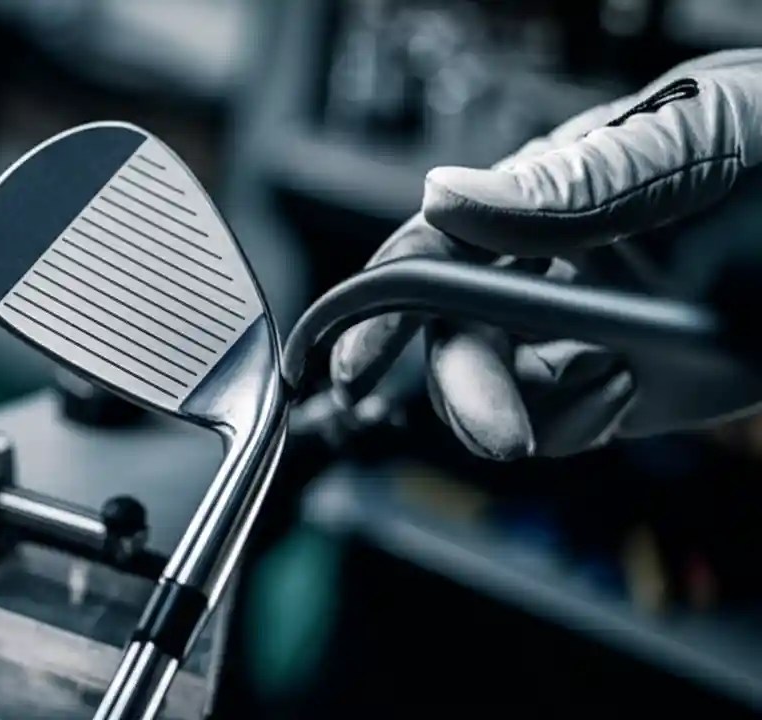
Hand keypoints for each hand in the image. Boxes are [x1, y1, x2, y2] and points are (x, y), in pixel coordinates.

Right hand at [330, 49, 761, 459]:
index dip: (378, 305)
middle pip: (454, 335)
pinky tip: (625, 387)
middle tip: (495, 430)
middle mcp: (546, 266)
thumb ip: (569, 184)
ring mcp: (581, 329)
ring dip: (511, 411)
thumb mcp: (684, 142)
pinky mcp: (623, 386)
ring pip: (498, 388)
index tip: (345, 358)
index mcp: (539, 195)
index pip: (431, 249)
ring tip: (582, 398)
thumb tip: (446, 198)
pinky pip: (561, 421)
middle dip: (461, 384)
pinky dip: (573, 419)